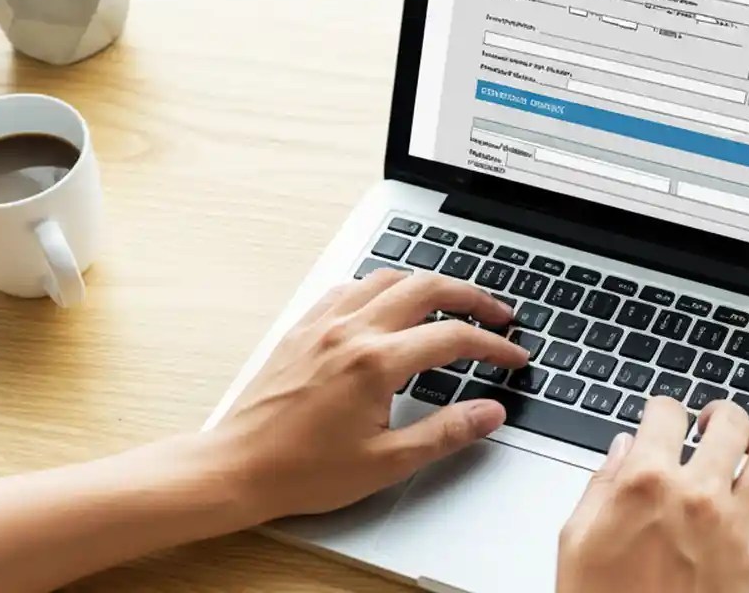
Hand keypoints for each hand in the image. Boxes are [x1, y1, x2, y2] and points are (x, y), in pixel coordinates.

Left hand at [209, 269, 526, 522]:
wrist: (236, 469)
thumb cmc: (302, 471)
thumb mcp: (387, 462)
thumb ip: (446, 432)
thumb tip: (489, 412)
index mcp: (376, 363)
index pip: (453, 338)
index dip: (493, 345)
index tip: (512, 355)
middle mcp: (351, 332)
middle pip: (426, 288)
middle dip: (471, 296)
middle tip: (497, 313)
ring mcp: (324, 325)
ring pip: (387, 278)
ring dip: (427, 283)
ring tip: (451, 300)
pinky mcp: (303, 329)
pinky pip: (349, 288)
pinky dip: (380, 288)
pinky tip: (387, 304)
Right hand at [558, 398, 748, 592]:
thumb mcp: (577, 540)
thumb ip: (602, 485)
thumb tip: (622, 450)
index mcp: (644, 483)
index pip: (667, 412)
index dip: (662, 410)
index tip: (661, 417)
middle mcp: (696, 496)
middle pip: (730, 422)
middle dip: (718, 414)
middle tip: (709, 422)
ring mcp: (733, 527)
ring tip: (743, 446)